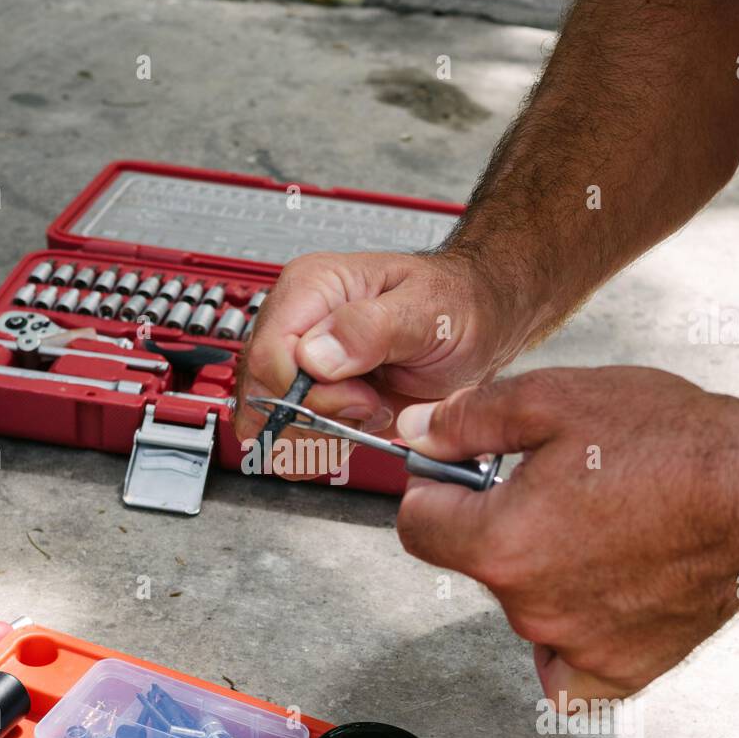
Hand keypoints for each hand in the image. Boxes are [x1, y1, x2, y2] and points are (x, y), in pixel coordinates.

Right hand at [233, 251, 526, 475]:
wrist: (477, 325)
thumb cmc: (457, 305)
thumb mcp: (428, 309)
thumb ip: (371, 328)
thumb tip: (315, 357)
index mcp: (311, 289)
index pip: (268, 354)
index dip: (310, 392)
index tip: (362, 398)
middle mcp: (295, 326)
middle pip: (261, 393)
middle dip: (316, 418)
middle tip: (370, 407)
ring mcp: (299, 365)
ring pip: (268, 423)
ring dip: (320, 436)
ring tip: (369, 412)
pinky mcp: (311, 397)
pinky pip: (289, 438)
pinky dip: (323, 448)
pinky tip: (359, 428)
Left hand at [394, 368, 738, 704]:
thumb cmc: (673, 443)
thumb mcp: (556, 398)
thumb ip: (468, 419)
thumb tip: (416, 434)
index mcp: (500, 542)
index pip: (418, 526)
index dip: (436, 489)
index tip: (463, 475)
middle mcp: (529, 606)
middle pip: (476, 564)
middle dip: (498, 525)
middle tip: (559, 488)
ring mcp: (576, 645)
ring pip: (523, 608)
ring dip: (541, 574)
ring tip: (600, 529)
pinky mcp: (622, 670)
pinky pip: (566, 670)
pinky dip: (569, 642)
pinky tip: (595, 600)